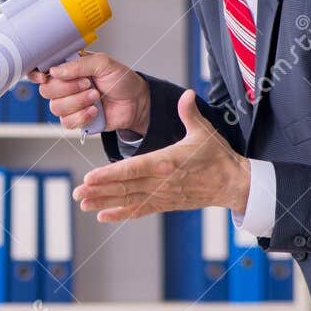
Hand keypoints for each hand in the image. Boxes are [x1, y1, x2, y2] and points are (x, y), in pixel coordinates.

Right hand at [27, 52, 149, 133]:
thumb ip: (79, 64)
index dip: (38, 74)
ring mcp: (69, 104)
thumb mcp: (104, 63)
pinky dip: (82, 116)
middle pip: (46, 91)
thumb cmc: (121, 80)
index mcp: (68, 68)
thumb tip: (55, 70)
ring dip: (78, 102)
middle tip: (88, 84)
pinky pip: (67, 122)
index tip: (46, 76)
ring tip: (96, 97)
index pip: (41, 70)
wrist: (136, 102)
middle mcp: (65, 86)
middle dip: (68, 89)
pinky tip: (95, 111)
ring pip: (56, 108)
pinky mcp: (76, 120)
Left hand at [74, 90, 250, 220]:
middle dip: (99, 190)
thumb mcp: (204, 132)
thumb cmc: (218, 156)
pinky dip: (121, 214)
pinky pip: (140, 211)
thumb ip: (189, 113)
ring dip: (104, 203)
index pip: (132, 169)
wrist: (233, 184)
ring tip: (83, 203)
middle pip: (124, 187)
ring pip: (128, 200)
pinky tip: (103, 216)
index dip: (110, 174)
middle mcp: (161, 182)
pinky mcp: (165, 204)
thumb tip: (187, 93)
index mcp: (167, 162)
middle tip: (77, 192)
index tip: (90, 177)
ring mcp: (162, 195)